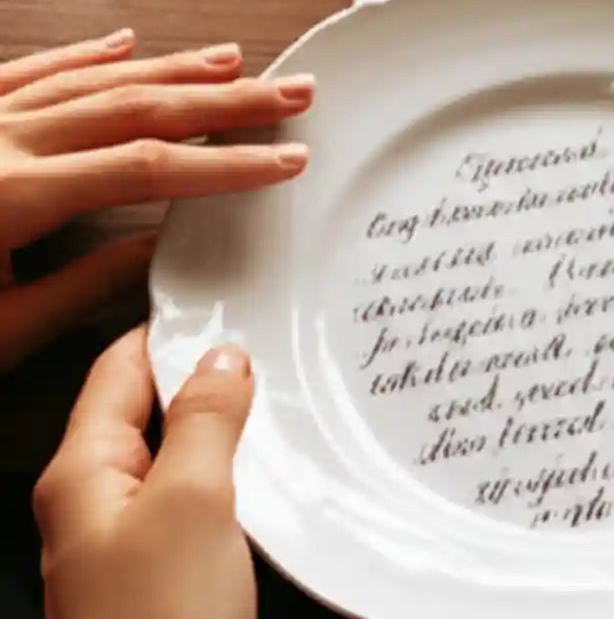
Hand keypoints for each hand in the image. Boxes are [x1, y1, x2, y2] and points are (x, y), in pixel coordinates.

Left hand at [0, 30, 313, 368]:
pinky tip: (126, 41)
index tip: (288, 158)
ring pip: (90, 80)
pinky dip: (80, 54)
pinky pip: (26, 70)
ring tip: (236, 62)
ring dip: (171, 69)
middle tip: (291, 91)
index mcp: (11, 195)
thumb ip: (85, 285)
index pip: (148, 168)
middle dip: (224, 102)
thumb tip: (163, 250)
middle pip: (134, 107)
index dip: (229, 164)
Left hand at [35, 328, 257, 618]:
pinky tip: (259, 483)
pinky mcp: (161, 574)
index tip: (212, 309)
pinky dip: (222, 481)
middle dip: (196, 382)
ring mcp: (124, 543)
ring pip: (170, 463)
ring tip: (265, 408)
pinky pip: (189, 506)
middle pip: (143, 416)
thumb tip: (220, 363)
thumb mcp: (191, 501)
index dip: (164, 335)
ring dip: (215, 434)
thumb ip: (204, 423)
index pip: (117, 373)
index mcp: (80, 476)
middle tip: (253, 353)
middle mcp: (92, 507)